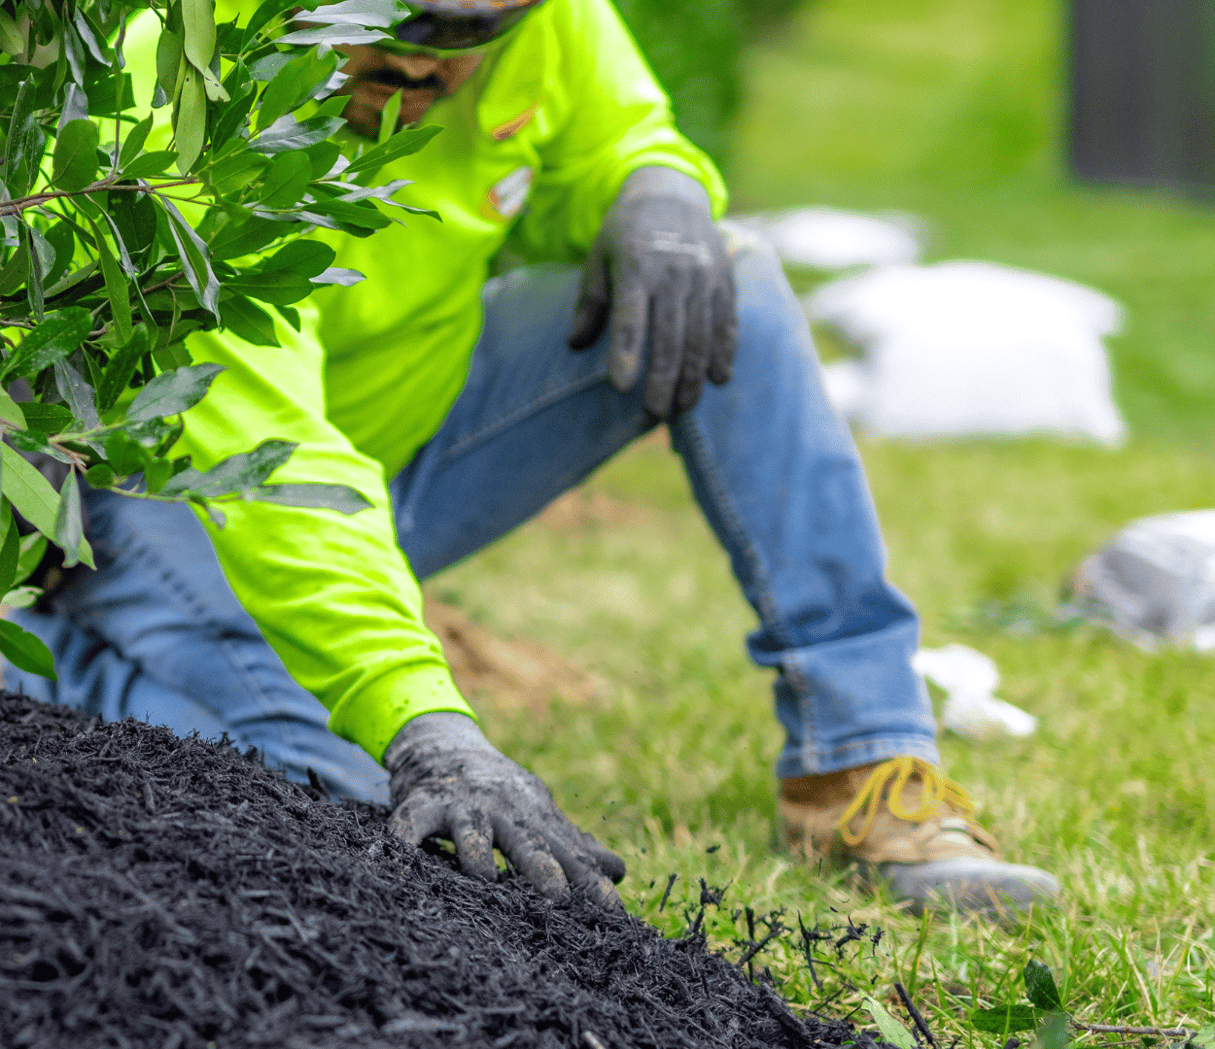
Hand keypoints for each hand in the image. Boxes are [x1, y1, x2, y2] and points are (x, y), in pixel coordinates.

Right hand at [384, 712, 625, 905]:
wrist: (444, 744)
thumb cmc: (499, 792)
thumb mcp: (538, 812)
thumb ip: (574, 845)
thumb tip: (619, 872)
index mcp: (534, 817)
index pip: (568, 853)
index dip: (590, 883)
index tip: (614, 914)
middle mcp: (502, 810)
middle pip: (526, 841)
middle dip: (541, 868)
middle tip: (557, 898)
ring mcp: (461, 805)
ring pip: (471, 831)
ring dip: (477, 852)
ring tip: (483, 880)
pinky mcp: (421, 804)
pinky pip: (410, 823)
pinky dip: (403, 838)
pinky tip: (399, 856)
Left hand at [568, 166, 736, 417]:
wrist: (671, 192)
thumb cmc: (625, 234)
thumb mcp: (598, 258)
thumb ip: (590, 303)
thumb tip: (575, 345)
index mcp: (636, 265)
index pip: (630, 318)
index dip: (625, 353)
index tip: (621, 388)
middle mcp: (674, 272)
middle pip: (669, 336)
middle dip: (662, 379)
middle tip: (654, 415)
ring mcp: (704, 276)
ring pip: (700, 335)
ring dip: (692, 376)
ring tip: (682, 408)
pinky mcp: (725, 280)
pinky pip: (727, 322)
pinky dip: (724, 352)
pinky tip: (718, 380)